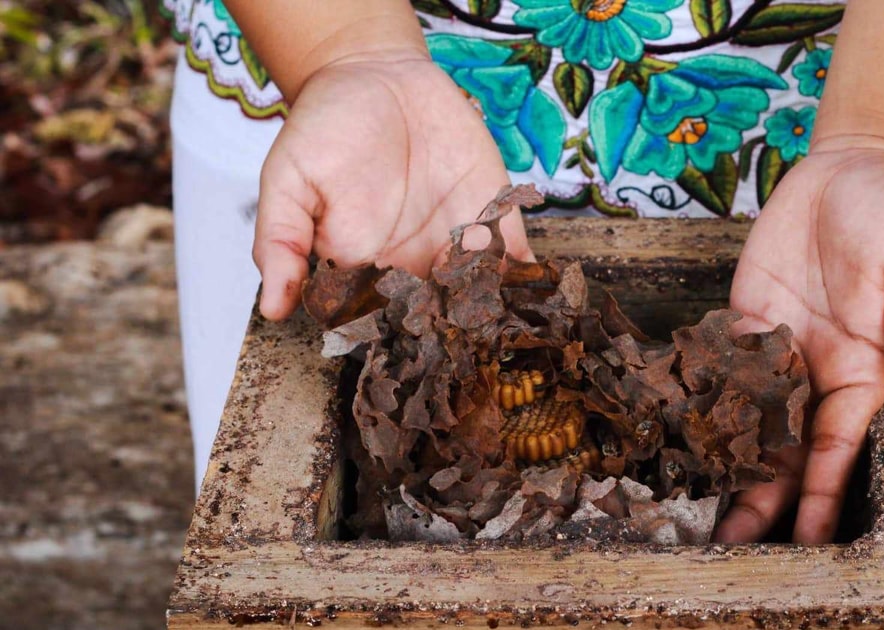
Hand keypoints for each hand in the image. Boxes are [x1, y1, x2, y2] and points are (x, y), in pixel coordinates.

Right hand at [252, 50, 532, 319]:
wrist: (373, 74)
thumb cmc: (323, 128)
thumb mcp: (288, 181)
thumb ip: (281, 242)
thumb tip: (270, 308)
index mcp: (367, 268)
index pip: (384, 319)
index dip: (399, 337)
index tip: (413, 348)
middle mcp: (416, 263)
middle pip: (441, 315)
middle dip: (458, 334)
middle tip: (469, 347)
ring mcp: (458, 239)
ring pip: (482, 292)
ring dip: (497, 312)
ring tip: (505, 328)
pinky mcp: (493, 210)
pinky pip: (515, 250)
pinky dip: (528, 273)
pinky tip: (537, 289)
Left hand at [714, 139, 883, 544]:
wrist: (854, 166)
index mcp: (866, 370)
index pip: (839, 445)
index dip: (823, 492)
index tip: (809, 538)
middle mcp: (819, 369)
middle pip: (788, 446)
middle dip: (765, 496)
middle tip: (734, 547)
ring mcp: (778, 345)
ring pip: (750, 415)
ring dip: (730, 460)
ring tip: (703, 507)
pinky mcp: (744, 316)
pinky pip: (720, 363)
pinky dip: (702, 398)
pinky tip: (680, 433)